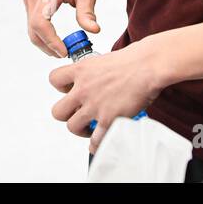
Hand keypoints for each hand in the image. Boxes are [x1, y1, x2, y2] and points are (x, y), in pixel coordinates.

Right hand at [23, 0, 101, 57]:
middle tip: (66, 54)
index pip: (41, 23)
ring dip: (44, 41)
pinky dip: (41, 32)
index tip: (65, 51)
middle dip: (47, 46)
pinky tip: (56, 37)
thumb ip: (87, 12)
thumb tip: (93, 32)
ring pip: (31, 27)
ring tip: (63, 47)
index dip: (50, 41)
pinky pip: (32, 20)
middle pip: (33, 29)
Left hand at [49, 38, 167, 154]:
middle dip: (66, 115)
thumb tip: (96, 79)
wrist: (148, 65)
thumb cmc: (133, 59)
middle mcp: (84, 89)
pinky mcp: (108, 119)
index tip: (69, 90)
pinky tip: (99, 142)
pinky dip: (96, 144)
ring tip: (89, 128)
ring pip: (72, 127)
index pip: (54, 79)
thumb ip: (94, 72)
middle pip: (58, 111)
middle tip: (77, 114)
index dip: (60, 87)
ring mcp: (95, 105)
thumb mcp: (104, 59)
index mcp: (81, 70)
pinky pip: (95, 140)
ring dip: (80, 130)